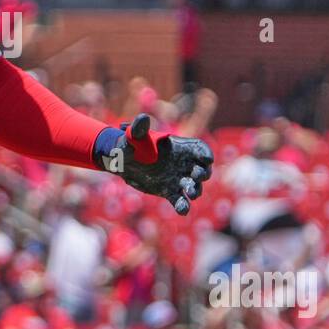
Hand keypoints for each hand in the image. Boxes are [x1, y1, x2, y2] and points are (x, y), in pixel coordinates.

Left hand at [98, 113, 213, 215]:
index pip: (199, 149)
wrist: (121, 162)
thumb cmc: (129, 144)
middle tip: (197, 176)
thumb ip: (139, 128)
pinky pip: (180, 200)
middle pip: (201, 168)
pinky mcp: (169, 191)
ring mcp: (177, 178)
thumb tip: (142, 118)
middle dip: (203, 173)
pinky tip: (182, 210)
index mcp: (178, 147)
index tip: (207, 159)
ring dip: (195, 189)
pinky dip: (183, 206)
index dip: (205, 153)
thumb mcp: (133, 136)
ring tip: (191, 193)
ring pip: (193, 186)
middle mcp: (182, 163)